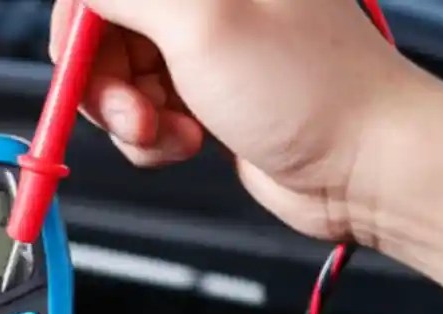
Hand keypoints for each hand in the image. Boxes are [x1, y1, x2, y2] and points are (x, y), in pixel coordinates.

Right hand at [50, 0, 426, 241]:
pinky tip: (187, 144)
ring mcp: (210, 44)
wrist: (367, 166)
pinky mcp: (211, 93)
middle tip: (132, 112)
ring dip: (130, 115)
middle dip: (104, 78)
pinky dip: (153, 136)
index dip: (80, 20)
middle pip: (108, 26)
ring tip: (170, 134)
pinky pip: (148, 109)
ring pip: (122, 73)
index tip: (75, 60)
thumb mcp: (201, 21)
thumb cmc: (310, 92)